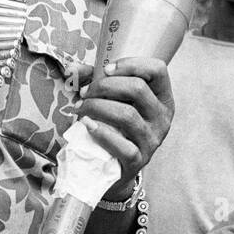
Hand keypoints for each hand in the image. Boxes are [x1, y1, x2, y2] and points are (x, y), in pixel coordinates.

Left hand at [78, 57, 174, 190]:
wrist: (113, 168)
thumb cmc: (114, 128)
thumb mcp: (112, 100)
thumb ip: (94, 81)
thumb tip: (71, 70)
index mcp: (162, 98)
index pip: (157, 70)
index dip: (131, 64)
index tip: (105, 70)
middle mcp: (162, 118)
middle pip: (137, 89)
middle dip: (104, 86)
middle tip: (84, 93)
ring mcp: (152, 141)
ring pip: (127, 115)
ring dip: (97, 107)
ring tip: (81, 109)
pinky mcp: (138, 161)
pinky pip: (123, 146)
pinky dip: (101, 133)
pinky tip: (88, 126)